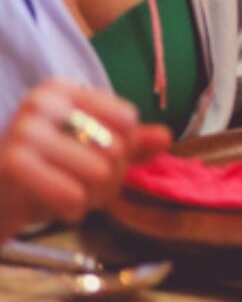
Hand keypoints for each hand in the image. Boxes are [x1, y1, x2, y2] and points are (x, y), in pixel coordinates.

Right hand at [0, 81, 169, 236]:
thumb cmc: (38, 175)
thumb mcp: (84, 152)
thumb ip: (126, 143)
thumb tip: (165, 136)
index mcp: (62, 91)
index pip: (125, 118)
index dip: (124, 149)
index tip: (99, 162)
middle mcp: (42, 103)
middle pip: (115, 145)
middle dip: (110, 179)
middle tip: (86, 190)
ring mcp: (24, 130)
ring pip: (99, 171)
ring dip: (94, 197)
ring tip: (74, 199)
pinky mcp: (12, 163)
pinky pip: (72, 193)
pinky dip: (74, 210)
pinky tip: (61, 210)